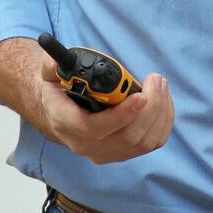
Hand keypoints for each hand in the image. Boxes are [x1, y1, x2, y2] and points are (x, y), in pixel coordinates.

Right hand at [35, 55, 174, 164]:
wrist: (62, 112)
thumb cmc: (60, 90)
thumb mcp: (49, 74)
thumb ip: (52, 65)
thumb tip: (57, 59)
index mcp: (65, 123)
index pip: (95, 129)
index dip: (121, 115)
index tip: (140, 95)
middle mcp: (85, 144)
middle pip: (128, 137)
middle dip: (150, 107)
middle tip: (156, 80)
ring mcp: (105, 152)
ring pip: (144, 142)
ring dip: (160, 112)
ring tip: (160, 85)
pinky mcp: (122, 153)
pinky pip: (151, 143)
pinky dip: (163, 121)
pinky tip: (162, 100)